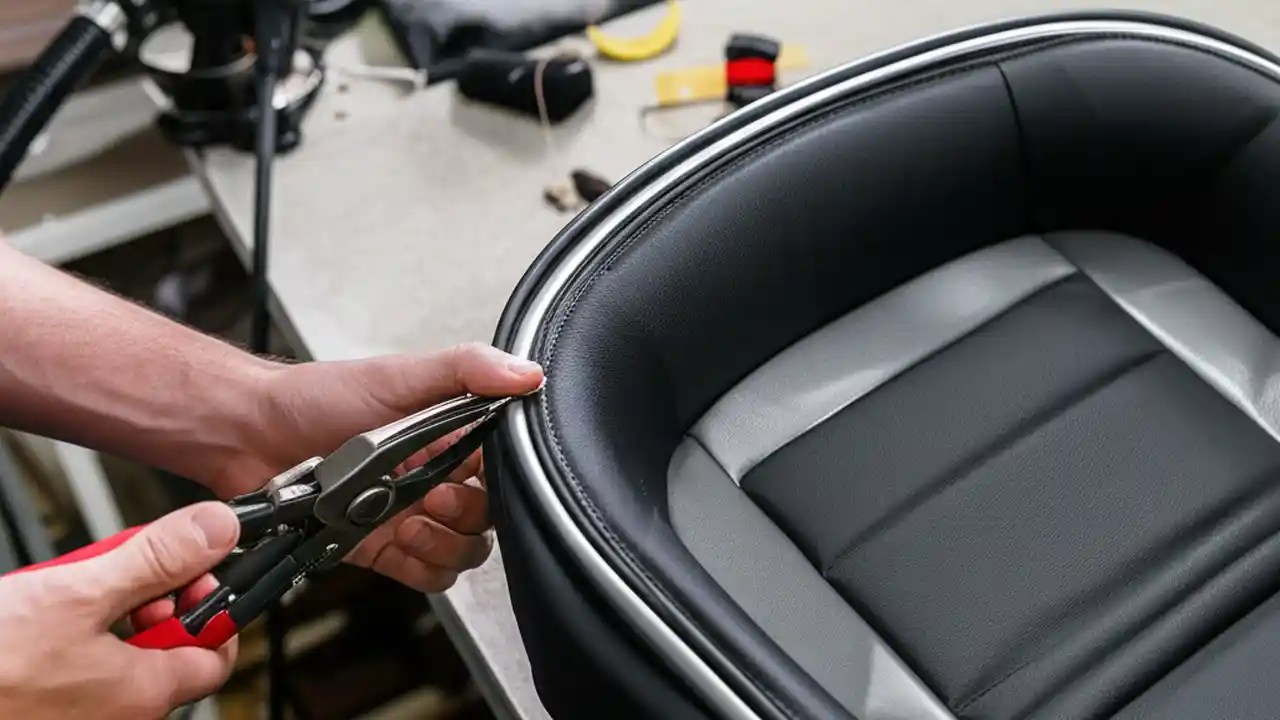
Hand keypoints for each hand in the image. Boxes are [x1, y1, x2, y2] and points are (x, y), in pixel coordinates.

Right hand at [0, 503, 240, 718]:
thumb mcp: (79, 592)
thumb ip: (158, 560)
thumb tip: (217, 531)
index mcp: (144, 694)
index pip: (217, 654)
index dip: (214, 606)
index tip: (196, 570)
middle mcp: (119, 718)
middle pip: (164, 647)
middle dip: (148, 599)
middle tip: (118, 572)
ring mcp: (76, 717)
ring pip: (114, 652)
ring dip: (99, 611)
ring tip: (64, 589)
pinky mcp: (42, 711)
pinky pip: (73, 668)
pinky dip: (65, 633)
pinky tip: (33, 613)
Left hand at [210, 343, 543, 591]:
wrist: (248, 433)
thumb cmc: (316, 397)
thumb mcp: (400, 374)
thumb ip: (466, 369)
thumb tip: (527, 373)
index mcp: (448, 435)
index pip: (505, 470)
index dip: (504, 480)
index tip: (476, 472)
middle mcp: (434, 478)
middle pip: (489, 519)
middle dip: (468, 516)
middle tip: (435, 497)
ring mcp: (408, 515)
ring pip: (464, 552)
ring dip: (446, 544)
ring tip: (410, 521)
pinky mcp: (381, 548)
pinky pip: (426, 576)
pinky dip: (421, 567)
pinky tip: (396, 541)